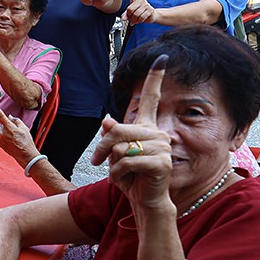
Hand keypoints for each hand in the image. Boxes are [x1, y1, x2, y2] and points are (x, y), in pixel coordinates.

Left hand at [0, 104, 39, 166]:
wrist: (25, 155)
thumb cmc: (26, 142)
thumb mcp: (24, 128)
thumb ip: (16, 120)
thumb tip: (10, 116)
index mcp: (9, 127)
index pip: (0, 115)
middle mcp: (3, 133)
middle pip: (3, 125)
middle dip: (8, 126)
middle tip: (16, 133)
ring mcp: (0, 139)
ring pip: (2, 131)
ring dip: (6, 132)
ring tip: (15, 139)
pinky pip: (1, 137)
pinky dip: (5, 137)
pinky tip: (12, 142)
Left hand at [90, 54, 172, 211]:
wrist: (143, 200)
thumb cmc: (129, 177)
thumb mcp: (115, 155)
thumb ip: (112, 136)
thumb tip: (107, 120)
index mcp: (148, 128)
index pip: (152, 98)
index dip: (156, 78)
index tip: (163, 58)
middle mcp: (158, 134)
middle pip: (118, 129)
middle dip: (102, 148)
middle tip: (97, 162)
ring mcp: (162, 147)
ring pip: (121, 147)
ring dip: (111, 164)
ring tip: (118, 174)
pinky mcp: (161, 162)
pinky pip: (127, 161)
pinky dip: (117, 173)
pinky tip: (124, 181)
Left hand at [123, 0, 154, 24]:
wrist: (151, 16)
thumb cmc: (140, 13)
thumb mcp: (131, 13)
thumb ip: (126, 14)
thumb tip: (124, 18)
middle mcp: (141, 0)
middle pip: (130, 9)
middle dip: (129, 16)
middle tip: (131, 19)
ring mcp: (146, 4)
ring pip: (136, 14)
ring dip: (134, 20)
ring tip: (135, 20)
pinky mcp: (150, 10)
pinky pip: (142, 17)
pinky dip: (139, 21)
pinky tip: (139, 21)